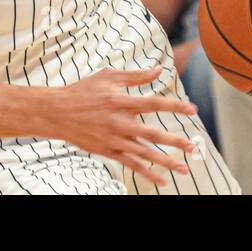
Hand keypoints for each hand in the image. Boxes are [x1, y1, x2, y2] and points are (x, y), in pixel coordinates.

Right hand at [48, 66, 199, 186]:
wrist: (57, 113)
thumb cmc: (83, 91)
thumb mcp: (108, 77)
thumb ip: (135, 76)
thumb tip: (159, 69)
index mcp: (121, 101)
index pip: (154, 103)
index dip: (175, 106)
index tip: (192, 109)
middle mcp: (119, 122)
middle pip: (153, 133)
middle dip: (176, 141)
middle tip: (194, 147)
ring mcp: (114, 140)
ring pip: (144, 153)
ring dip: (166, 162)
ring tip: (184, 168)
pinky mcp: (108, 151)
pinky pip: (131, 164)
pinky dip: (146, 173)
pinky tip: (161, 180)